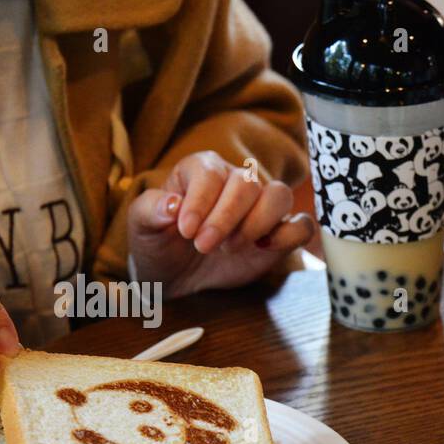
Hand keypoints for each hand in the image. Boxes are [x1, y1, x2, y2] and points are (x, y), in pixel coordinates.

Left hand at [127, 151, 315, 298]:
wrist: (177, 274)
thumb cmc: (159, 243)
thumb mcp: (141, 228)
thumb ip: (150, 210)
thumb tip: (171, 204)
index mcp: (202, 170)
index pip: (211, 173)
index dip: (201, 202)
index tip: (186, 231)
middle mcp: (236, 181)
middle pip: (248, 184)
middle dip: (226, 219)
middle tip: (204, 246)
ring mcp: (262, 206)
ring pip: (279, 196)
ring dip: (257, 224)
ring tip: (230, 247)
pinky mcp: (280, 233)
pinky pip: (301, 225)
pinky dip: (289, 235)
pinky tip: (263, 248)